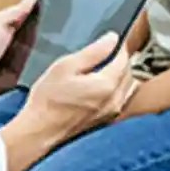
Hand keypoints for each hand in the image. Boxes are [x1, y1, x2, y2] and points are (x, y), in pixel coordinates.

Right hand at [21, 33, 136, 140]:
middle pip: (128, 72)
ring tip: (100, 69)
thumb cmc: (48, 100)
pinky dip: (116, 89)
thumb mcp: (65, 66)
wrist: (40, 131)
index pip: (124, 58)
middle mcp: (115, 100)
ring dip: (120, 75)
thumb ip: (93, 52)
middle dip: (120, 59)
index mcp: (106, 85)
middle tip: (102, 52)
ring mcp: (112, 113)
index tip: (109, 40)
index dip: (118, 46)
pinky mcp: (106, 120)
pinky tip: (98, 86)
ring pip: (127, 86)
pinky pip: (121, 99)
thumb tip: (112, 39)